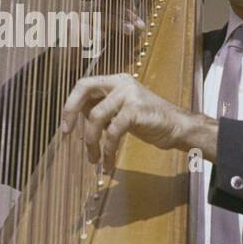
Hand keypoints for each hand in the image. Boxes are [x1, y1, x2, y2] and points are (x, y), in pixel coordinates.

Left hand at [59, 73, 190, 171]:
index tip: (65, 126)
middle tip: (66, 133)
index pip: (84, 84)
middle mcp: (121, 83)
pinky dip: (108, 150)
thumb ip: (102, 110)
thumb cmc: (149, 121)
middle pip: (85, 88)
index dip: (70, 103)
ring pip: (96, 116)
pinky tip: (109, 162)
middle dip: (70, 111)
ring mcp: (129, 94)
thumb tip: (75, 117)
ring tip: (94, 160)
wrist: (178, 127)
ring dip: (91, 142)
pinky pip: (113, 132)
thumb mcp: (121, 111)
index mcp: (115, 81)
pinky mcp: (136, 110)